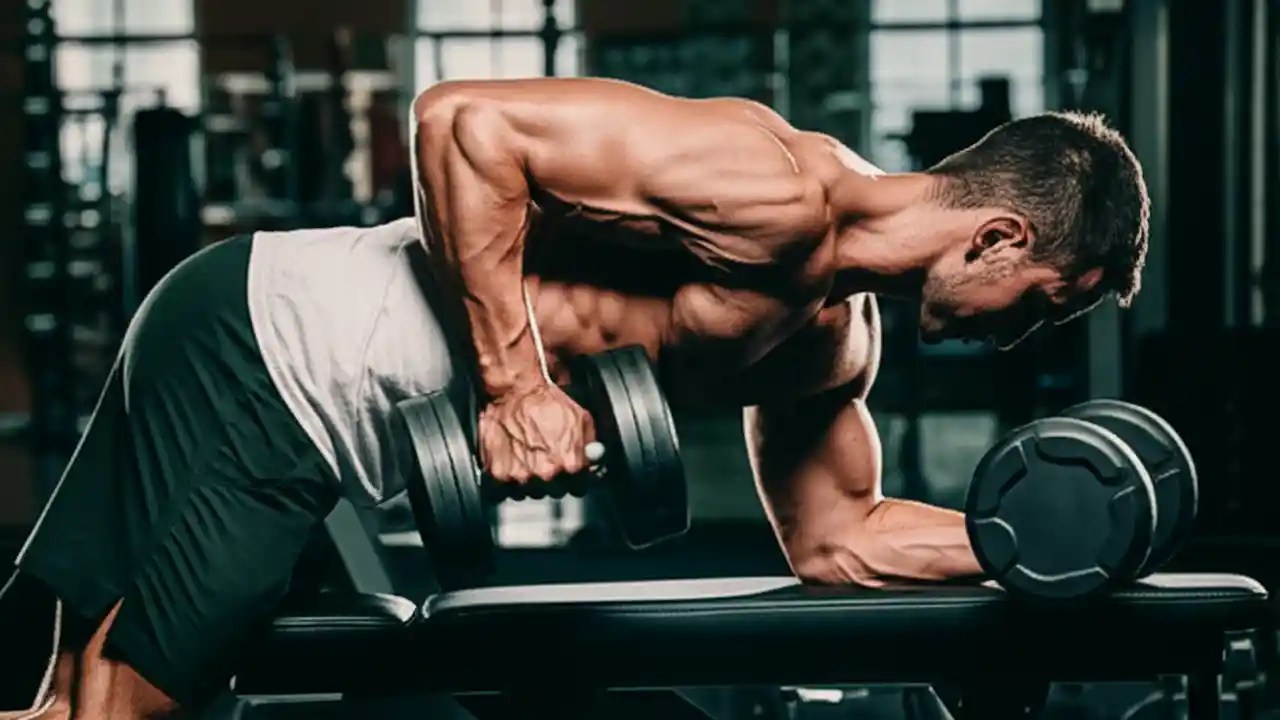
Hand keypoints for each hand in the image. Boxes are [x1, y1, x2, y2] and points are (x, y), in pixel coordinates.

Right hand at [478, 382, 598, 484]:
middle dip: (552, 479)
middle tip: (545, 461)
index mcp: (570, 463)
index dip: (576, 479)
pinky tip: (511, 462)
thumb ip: (590, 447)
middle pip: (554, 492)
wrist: (515, 392)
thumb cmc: (547, 401)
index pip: (580, 488)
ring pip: (529, 493)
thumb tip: (594, 461)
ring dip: (529, 481)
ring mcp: (521, 477)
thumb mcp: (581, 419)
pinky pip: (505, 489)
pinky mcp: (498, 475)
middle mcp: (546, 474)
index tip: (570, 472)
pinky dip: (507, 479)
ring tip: (526, 457)